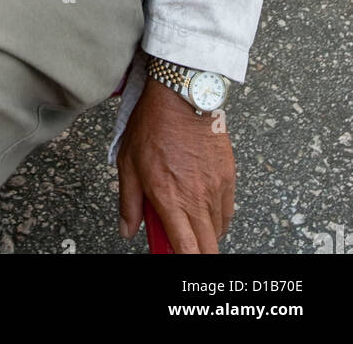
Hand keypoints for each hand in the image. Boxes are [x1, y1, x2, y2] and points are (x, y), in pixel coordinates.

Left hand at [117, 75, 234, 252]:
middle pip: (207, 248)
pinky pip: (228, 212)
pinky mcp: (229, 177)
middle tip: (181, 243)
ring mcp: (216, 189)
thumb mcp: (128, 163)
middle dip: (196, 253)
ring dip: (204, 233)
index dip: (183, 261)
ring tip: (187, 218)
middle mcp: (197, 198)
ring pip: (218, 231)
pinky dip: (217, 218)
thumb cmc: (153, 125)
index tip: (173, 257)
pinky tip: (203, 209)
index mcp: (170, 198)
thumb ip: (129, 202)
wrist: (182, 96)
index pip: (186, 250)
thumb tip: (128, 230)